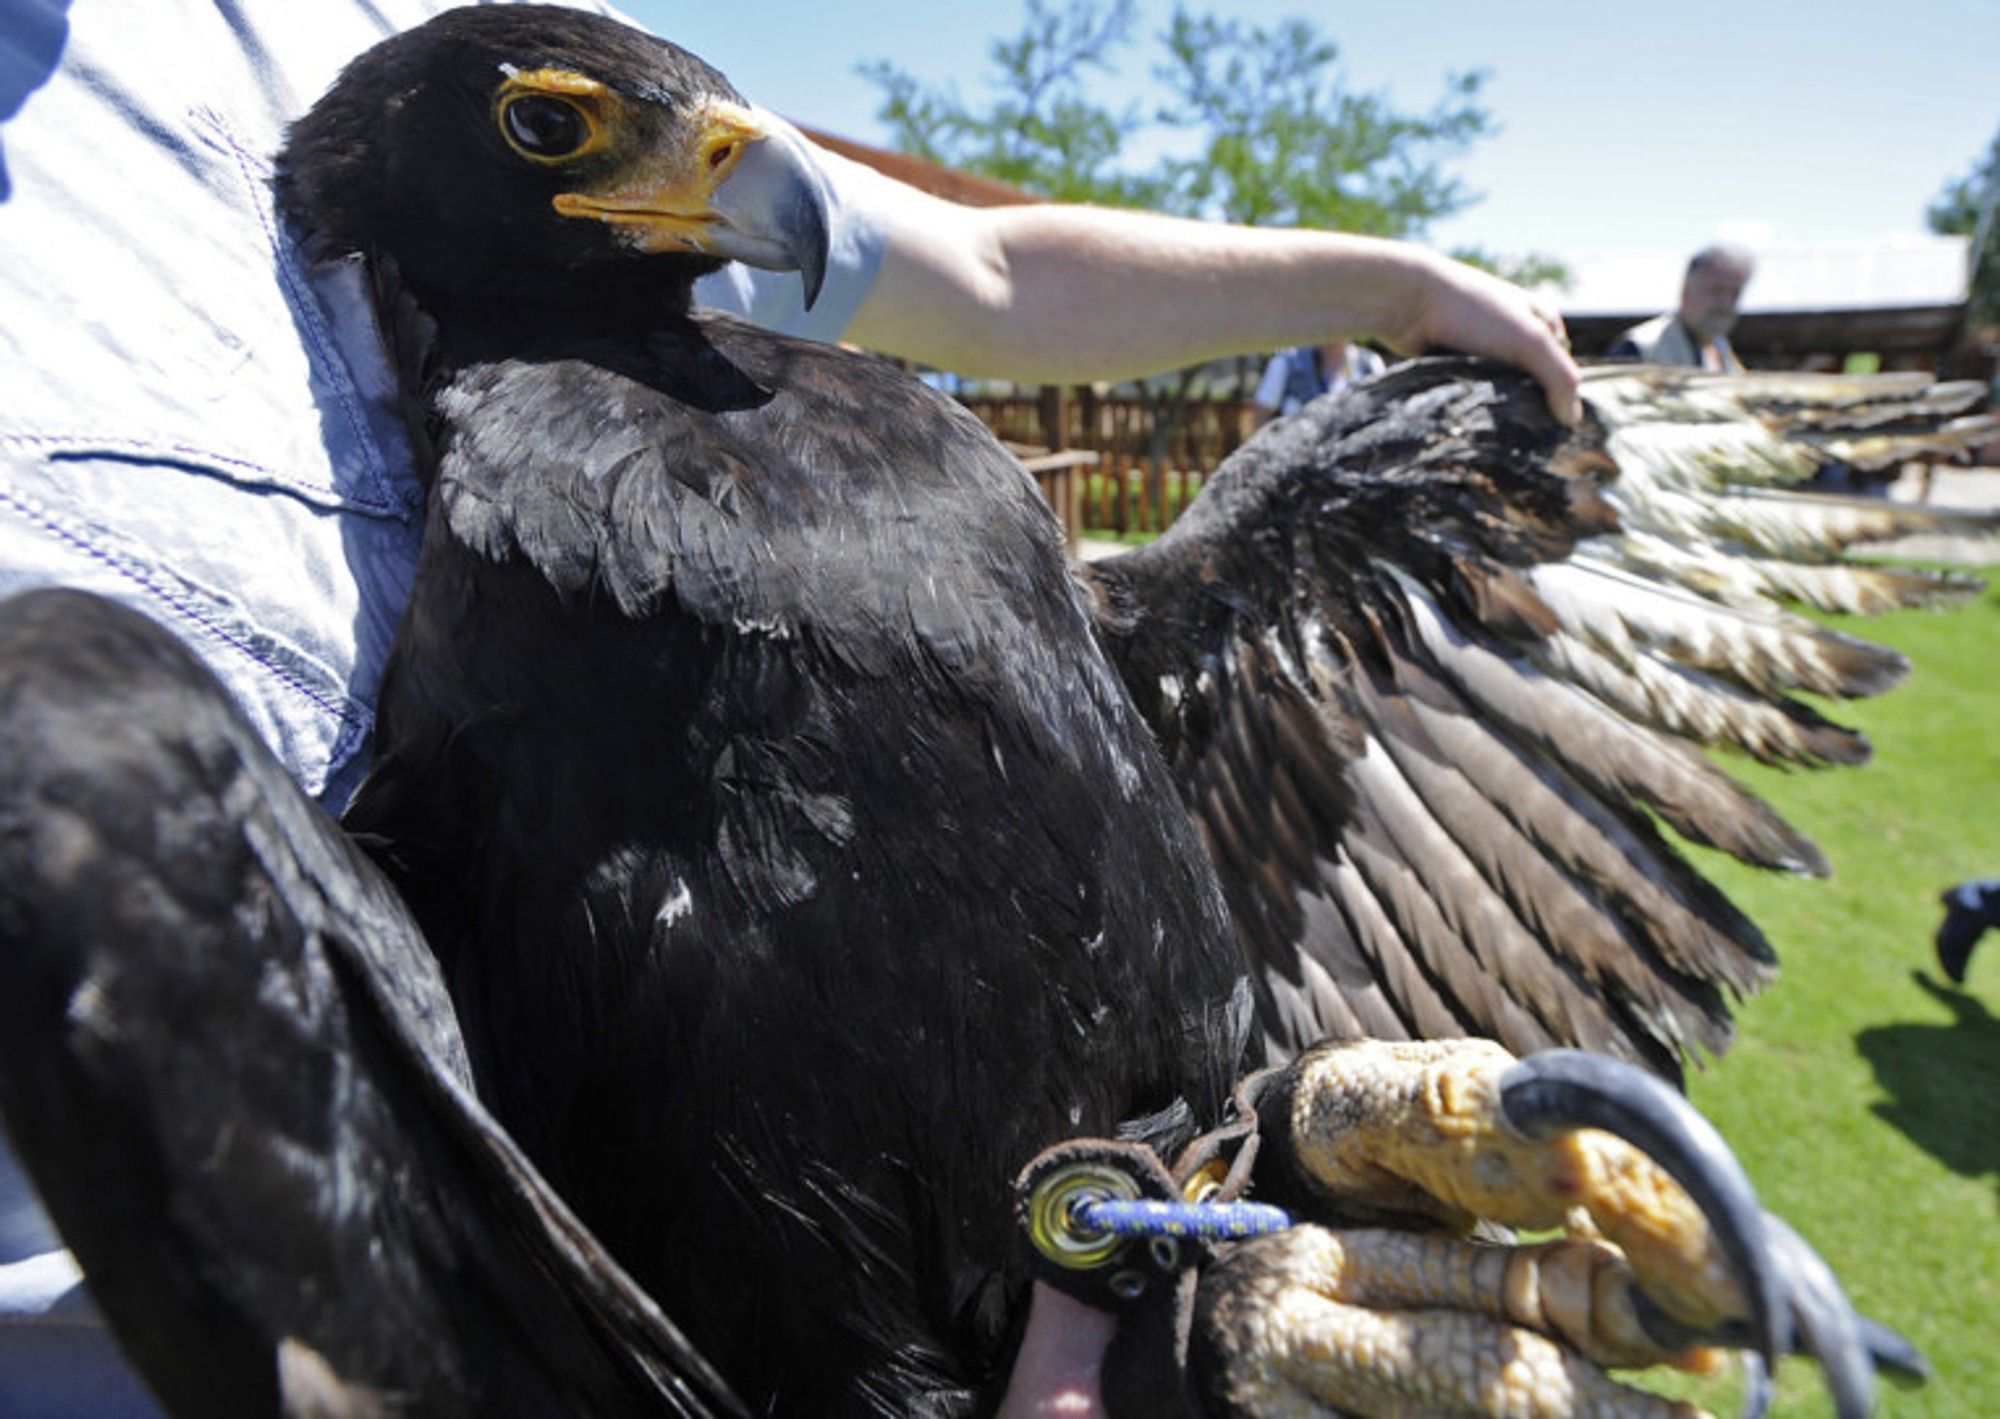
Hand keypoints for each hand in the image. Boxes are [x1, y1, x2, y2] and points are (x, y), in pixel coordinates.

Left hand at [1382, 249, 1582, 426]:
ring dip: (1496, 405)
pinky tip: (1468, 413)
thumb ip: (1559, 377)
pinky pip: (1473, 391)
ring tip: (1490, 421)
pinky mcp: (1457, 364)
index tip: (1548, 421)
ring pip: (1500, 390)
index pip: (1563, 370)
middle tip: (1517, 427)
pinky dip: (1473, 401)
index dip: (1557, 395)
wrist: (1408, 301)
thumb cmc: (1474, 311)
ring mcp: (1485, 350)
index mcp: (1542, 321)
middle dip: (1525, 402)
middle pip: (1531, 382)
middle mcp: (1515, 334)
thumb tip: (1572, 420)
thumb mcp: (1529, 339)